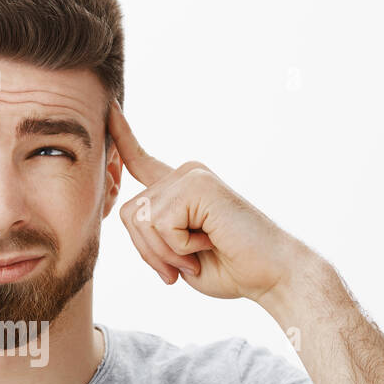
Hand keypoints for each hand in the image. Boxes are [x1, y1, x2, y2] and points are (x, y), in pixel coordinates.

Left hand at [107, 98, 311, 302]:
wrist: (272, 274)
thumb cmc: (231, 268)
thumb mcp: (178, 255)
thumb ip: (153, 234)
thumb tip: (135, 213)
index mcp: (181, 188)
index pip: (142, 161)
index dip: (123, 139)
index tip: (112, 109)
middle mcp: (185, 174)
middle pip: (129, 214)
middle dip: (149, 252)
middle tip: (185, 266)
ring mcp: (192, 176)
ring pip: (142, 221)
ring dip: (166, 253)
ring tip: (200, 255)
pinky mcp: (197, 185)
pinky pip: (161, 224)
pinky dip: (180, 247)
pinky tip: (209, 243)